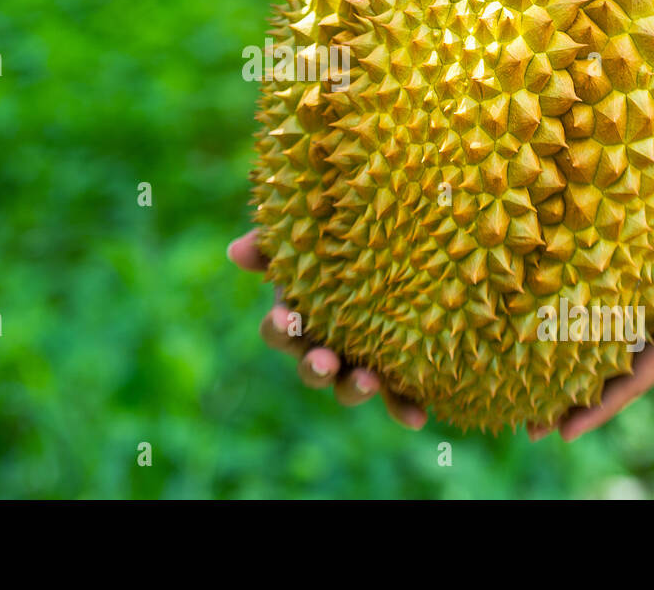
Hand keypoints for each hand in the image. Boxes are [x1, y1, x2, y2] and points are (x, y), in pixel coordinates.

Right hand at [228, 230, 427, 428]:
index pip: (278, 330)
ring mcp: (355, 363)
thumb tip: (236, 251)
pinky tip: (417, 418)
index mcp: (299, 318)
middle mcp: (323, 347)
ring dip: (354, 388)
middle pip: (311, 367)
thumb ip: (273, 243)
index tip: (284, 319)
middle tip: (324, 362)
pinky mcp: (392, 374)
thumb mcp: (305, 235)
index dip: (279, 328)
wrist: (392, 246)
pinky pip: (396, 396)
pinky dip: (403, 408)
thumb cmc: (335, 242)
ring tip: (368, 381)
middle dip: (315, 367)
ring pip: (348, 386)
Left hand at [547, 156, 653, 441]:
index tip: (562, 433)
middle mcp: (652, 320)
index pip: (632, 378)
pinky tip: (534, 321)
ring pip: (592, 339)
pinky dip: (566, 317)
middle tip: (524, 426)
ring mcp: (638, 296)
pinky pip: (590, 299)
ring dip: (558, 362)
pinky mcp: (624, 265)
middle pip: (605, 368)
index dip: (599, 407)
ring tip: (517, 385)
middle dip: (568, 399)